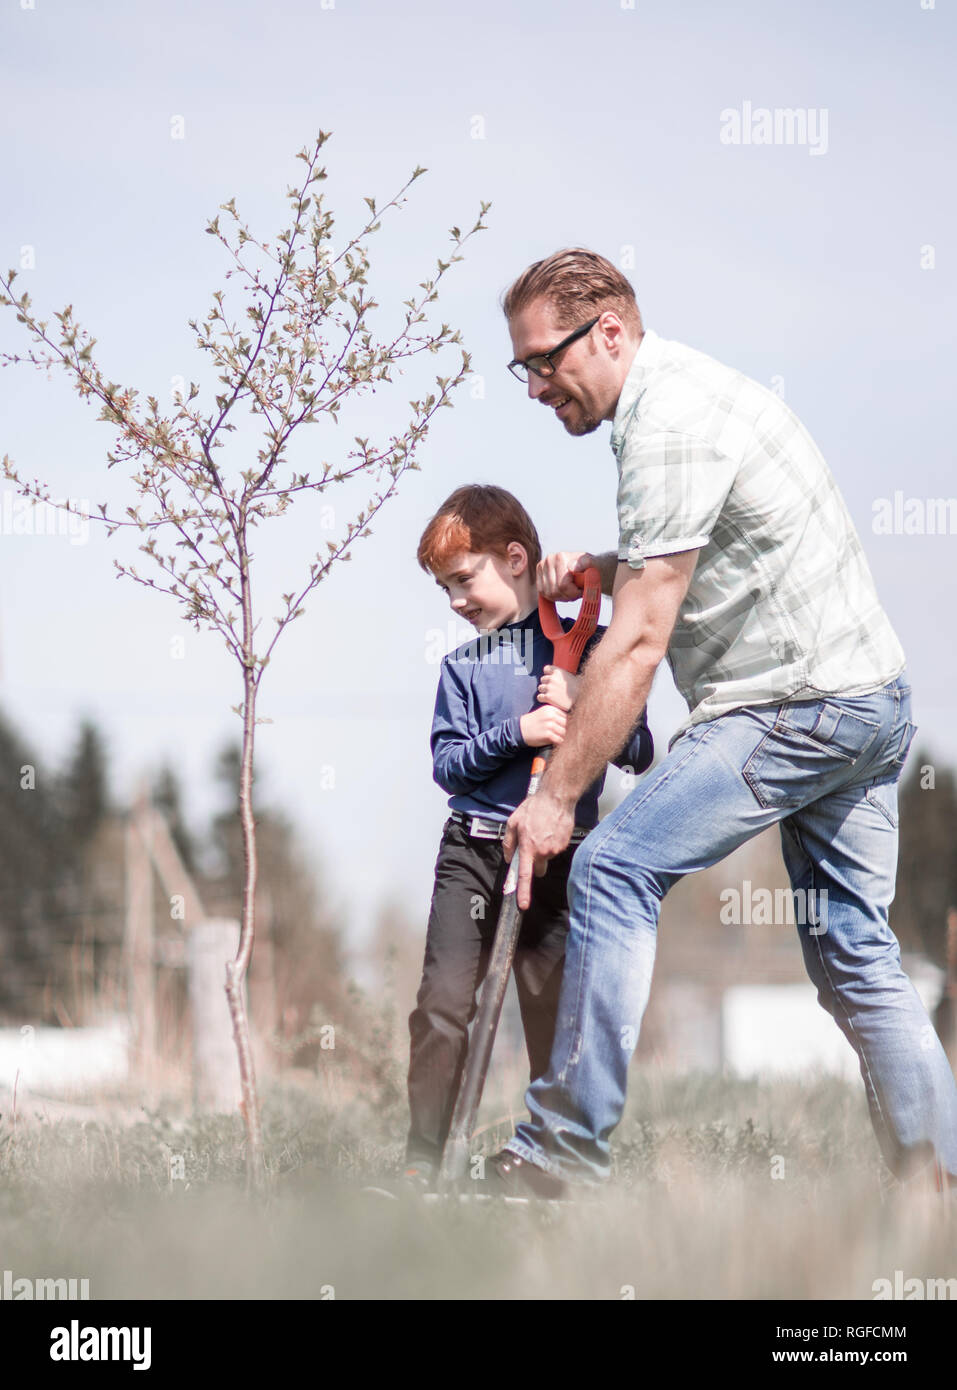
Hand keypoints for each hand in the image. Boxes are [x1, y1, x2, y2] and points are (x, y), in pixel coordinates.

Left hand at [504, 788, 574, 910]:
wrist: (557, 798)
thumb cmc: (534, 808)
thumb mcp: (513, 822)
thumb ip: (509, 843)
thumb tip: (509, 858)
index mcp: (528, 847)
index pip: (524, 875)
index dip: (523, 891)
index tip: (523, 904)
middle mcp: (543, 851)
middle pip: (538, 870)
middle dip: (534, 863)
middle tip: (532, 846)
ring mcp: (555, 849)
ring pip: (547, 858)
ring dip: (543, 849)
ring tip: (542, 830)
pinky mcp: (564, 845)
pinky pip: (555, 850)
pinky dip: (552, 843)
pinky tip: (550, 830)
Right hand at [520, 705, 566, 746]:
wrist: (520, 730)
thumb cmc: (533, 722)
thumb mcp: (543, 712)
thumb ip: (555, 714)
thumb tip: (570, 721)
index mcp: (551, 709)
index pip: (566, 715)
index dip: (564, 722)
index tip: (560, 726)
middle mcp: (551, 716)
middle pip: (566, 724)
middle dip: (564, 729)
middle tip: (558, 733)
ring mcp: (549, 725)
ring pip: (564, 732)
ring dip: (561, 736)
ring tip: (556, 737)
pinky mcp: (548, 735)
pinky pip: (559, 740)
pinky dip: (558, 742)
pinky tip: (554, 741)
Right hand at [536, 550, 599, 601]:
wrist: (585, 566)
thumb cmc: (591, 567)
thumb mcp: (593, 564)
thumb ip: (586, 563)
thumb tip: (572, 568)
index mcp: (560, 557)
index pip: (562, 585)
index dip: (574, 592)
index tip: (582, 590)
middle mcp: (549, 560)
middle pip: (554, 591)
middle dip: (568, 595)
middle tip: (577, 592)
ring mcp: (542, 567)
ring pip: (548, 594)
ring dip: (562, 597)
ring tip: (571, 591)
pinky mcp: (538, 574)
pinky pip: (543, 593)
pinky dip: (554, 596)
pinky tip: (563, 591)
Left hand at [536, 664, 580, 711]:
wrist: (582, 699)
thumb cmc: (580, 689)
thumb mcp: (572, 677)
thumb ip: (563, 675)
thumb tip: (560, 676)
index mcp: (558, 672)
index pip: (546, 669)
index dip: (548, 673)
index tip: (552, 678)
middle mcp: (552, 678)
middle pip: (542, 679)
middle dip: (547, 683)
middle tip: (553, 689)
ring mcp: (549, 688)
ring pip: (540, 688)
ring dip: (544, 691)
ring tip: (552, 695)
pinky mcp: (548, 697)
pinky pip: (539, 697)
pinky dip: (543, 699)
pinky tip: (549, 700)